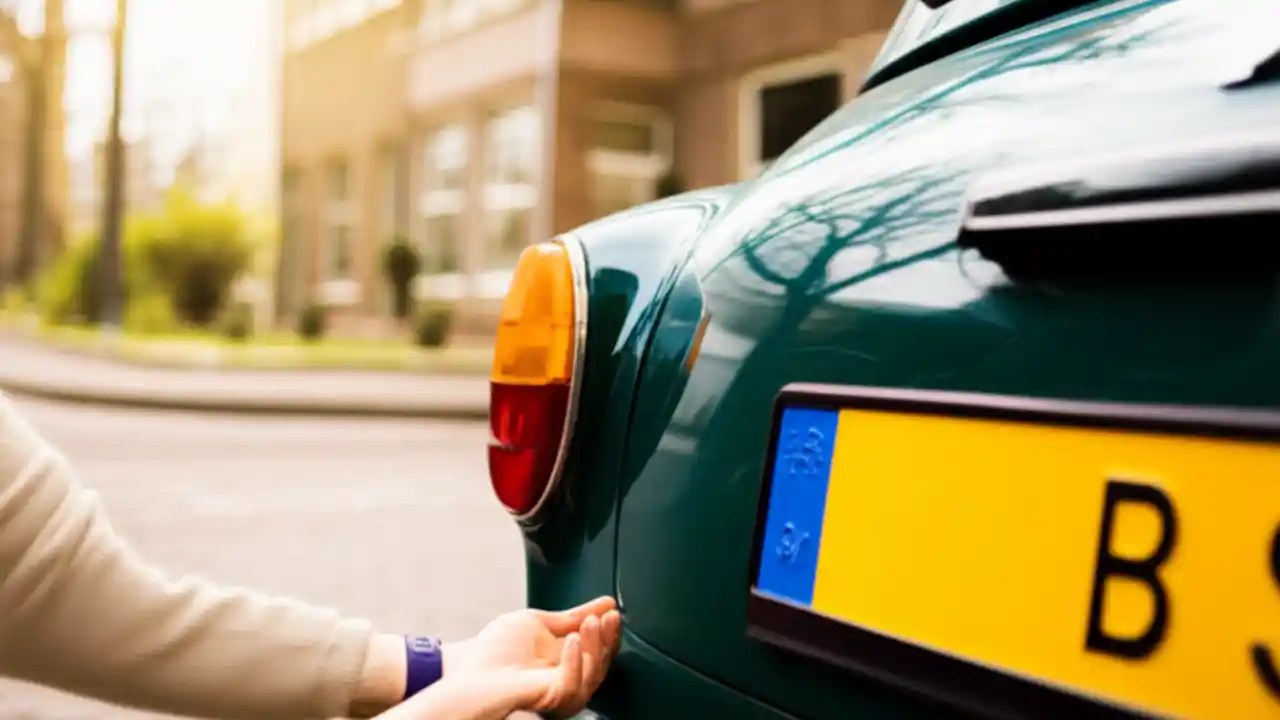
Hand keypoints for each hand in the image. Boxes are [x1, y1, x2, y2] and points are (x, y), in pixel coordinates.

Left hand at [445, 596, 621, 716]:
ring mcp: (564, 690)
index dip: (607, 628)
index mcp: (568, 658)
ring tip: (591, 623)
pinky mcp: (553, 699)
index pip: (598, 645)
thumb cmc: (498, 650)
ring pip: (593, 673)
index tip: (612, 608)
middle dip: (608, 637)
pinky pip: (573, 685)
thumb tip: (605, 602)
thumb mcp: (540, 622)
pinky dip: (576, 662)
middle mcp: (570, 676)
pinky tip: (573, 641)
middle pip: (601, 660)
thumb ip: (572, 615)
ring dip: (595, 646)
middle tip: (610, 616)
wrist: (473, 668)